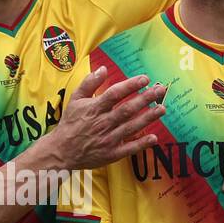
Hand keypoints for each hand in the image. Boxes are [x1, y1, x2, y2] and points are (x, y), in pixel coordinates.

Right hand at [51, 67, 166, 168]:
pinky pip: (129, 148)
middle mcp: (102, 123)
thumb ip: (89, 83)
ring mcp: (108, 139)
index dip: (131, 85)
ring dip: (148, 118)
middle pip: (127, 109)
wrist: (61, 151)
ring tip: (162, 109)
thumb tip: (102, 69)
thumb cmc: (70, 123)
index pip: (115, 94)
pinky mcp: (111, 154)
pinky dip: (141, 144)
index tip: (145, 79)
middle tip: (160, 90)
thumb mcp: (74, 99)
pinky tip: (154, 137)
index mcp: (94, 108)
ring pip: (131, 127)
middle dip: (145, 99)